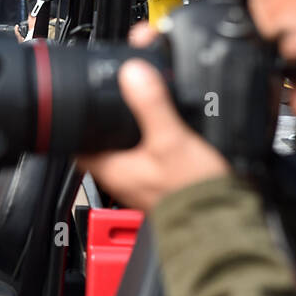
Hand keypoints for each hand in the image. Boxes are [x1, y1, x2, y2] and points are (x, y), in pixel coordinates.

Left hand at [77, 23, 229, 211]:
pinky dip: (147, 144)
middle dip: (106, 122)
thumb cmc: (192, 193)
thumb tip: (133, 73)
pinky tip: (163, 133)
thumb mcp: (171, 140)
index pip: (77, 141)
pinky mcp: (157, 185)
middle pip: (100, 143)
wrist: (219, 222)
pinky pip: (143, 158)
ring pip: (122, 151)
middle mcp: (120, 179)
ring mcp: (138, 183)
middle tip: (113, 100)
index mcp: (111, 170)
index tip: (83, 100)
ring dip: (127, 133)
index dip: (78, 119)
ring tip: (137, 110)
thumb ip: (152, 105)